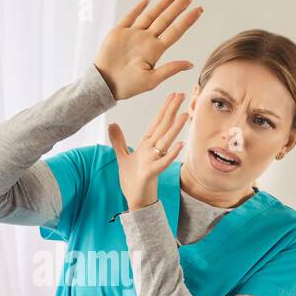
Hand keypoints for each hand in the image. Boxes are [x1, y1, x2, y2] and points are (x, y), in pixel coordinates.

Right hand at [93, 0, 202, 100]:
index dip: (187, 20)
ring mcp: (133, 35)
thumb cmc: (128, 86)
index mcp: (155, 51)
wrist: (104, 84)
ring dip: (162, 5)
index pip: (176, 32)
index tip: (199, 10)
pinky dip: (138, 8)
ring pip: (151, 16)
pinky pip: (130, 17)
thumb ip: (170, 69)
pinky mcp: (119, 32)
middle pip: (166, 20)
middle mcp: (147, 40)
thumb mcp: (151, 80)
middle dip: (178, 8)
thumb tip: (190, 64)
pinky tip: (147, 1)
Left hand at [107, 91, 187, 210]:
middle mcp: (152, 150)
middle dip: (171, 111)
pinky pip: (163, 162)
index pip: (157, 123)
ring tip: (183, 115)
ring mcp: (153, 160)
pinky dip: (171, 154)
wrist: (136, 201)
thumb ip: (118, 141)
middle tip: (182, 95)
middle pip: (163, 127)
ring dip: (175, 128)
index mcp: (146, 145)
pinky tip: (180, 144)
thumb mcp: (122, 157)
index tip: (172, 95)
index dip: (164, 108)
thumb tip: (112, 124)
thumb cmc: (133, 181)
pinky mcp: (151, 173)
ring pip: (166, 141)